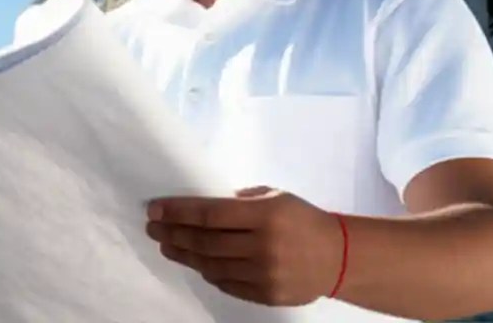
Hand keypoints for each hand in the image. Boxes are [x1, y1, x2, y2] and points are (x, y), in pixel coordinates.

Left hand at [144, 186, 344, 306]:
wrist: (338, 257)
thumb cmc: (302, 219)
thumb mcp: (275, 197)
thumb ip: (240, 202)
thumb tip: (201, 208)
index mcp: (266, 215)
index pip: (210, 214)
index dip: (178, 212)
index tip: (155, 210)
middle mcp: (263, 246)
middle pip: (205, 242)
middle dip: (174, 233)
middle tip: (154, 228)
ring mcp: (264, 275)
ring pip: (211, 265)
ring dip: (184, 254)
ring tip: (168, 245)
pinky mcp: (266, 295)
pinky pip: (226, 283)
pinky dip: (207, 272)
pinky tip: (196, 262)